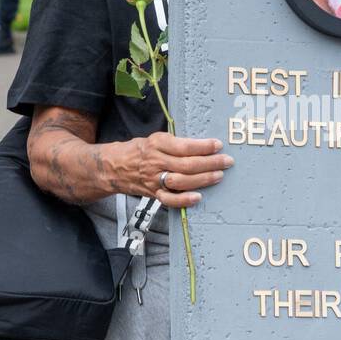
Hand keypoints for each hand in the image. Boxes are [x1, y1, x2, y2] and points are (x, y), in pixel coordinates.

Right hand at [112, 131, 233, 208]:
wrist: (113, 167)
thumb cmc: (139, 150)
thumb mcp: (155, 139)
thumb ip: (175, 143)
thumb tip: (202, 145)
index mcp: (157, 143)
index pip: (184, 146)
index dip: (203, 146)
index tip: (218, 145)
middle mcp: (155, 161)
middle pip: (186, 164)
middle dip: (210, 163)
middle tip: (227, 161)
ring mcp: (154, 179)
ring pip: (181, 181)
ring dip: (202, 179)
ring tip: (219, 175)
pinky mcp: (153, 193)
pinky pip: (169, 199)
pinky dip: (184, 200)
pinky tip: (198, 197)